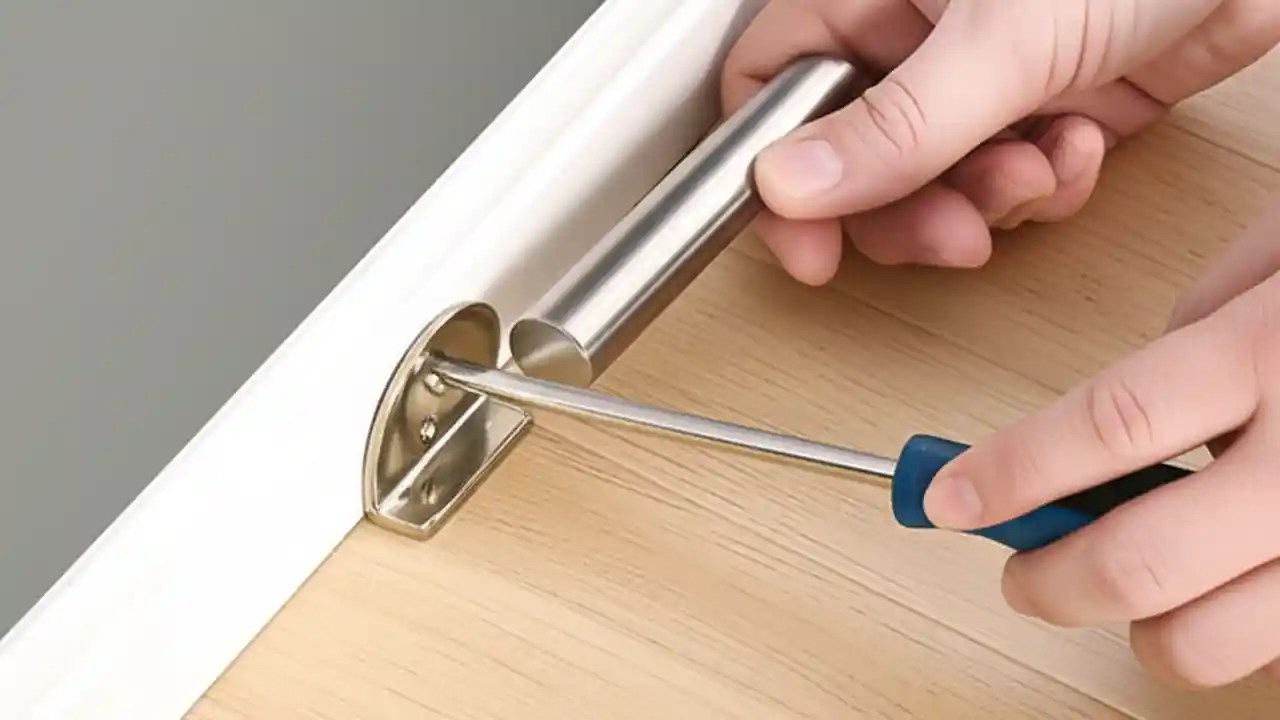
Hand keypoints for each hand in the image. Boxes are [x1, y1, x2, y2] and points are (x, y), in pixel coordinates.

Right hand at [722, 0, 1279, 284]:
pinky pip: (1009, 183)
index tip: (809, 245)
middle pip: (854, 161)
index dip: (777, 171)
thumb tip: (790, 185)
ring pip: (933, 185)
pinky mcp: (1044, 110)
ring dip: (985, 201)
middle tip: (947, 233)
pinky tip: (1081, 146)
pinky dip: (1046, 186)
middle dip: (906, 211)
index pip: (776, 88)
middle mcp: (916, 39)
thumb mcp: (1002, 41)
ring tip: (1035, 168)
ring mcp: (979, 81)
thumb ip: (896, 125)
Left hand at [923, 199, 1279, 688]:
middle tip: (1021, 573)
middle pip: (1149, 561)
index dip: (1012, 476)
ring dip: (1145, 628)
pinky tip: (1232, 587)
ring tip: (1124, 593)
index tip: (947, 502)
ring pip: (1221, 637)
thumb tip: (1140, 393)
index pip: (1111, 429)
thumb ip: (1216, 309)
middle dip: (1054, 579)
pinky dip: (1242, 630)